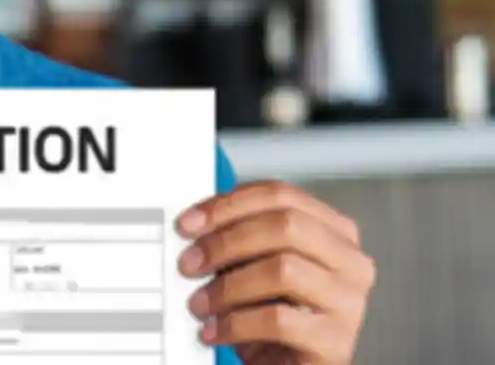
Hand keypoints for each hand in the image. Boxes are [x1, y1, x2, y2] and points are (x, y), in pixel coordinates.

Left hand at [177, 181, 375, 363]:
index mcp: (334, 231)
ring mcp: (349, 302)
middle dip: (226, 241)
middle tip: (189, 262)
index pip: (281, 195)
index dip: (228, 204)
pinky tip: (214, 331)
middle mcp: (351, 262)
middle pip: (286, 225)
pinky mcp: (337, 342)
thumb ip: (238, 239)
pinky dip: (236, 323)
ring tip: (199, 303)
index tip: (188, 222)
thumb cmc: (270, 314)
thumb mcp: (255, 266)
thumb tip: (194, 224)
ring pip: (283, 270)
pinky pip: (278, 320)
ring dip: (228, 285)